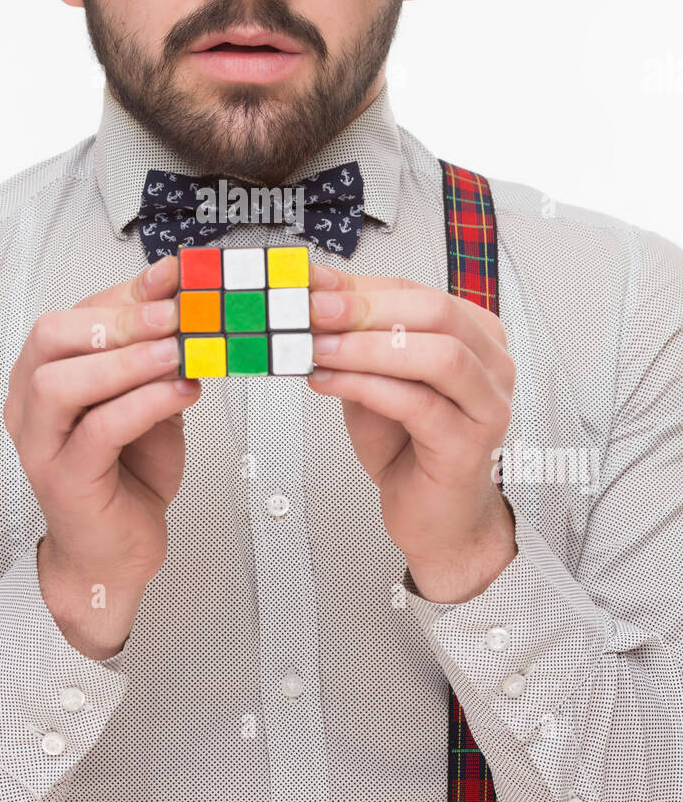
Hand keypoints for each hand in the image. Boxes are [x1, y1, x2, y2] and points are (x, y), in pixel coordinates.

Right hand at [3, 255, 199, 655]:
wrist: (116, 548)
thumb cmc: (128, 471)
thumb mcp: (150, 397)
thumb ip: (159, 356)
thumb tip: (188, 303)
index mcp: (46, 371)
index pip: (77, 313)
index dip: (128, 292)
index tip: (177, 276)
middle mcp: (29, 401)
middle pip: (50, 336)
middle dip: (118, 319)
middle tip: (174, 314)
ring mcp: (39, 442)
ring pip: (60, 381)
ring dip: (126, 361)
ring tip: (178, 353)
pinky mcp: (63, 479)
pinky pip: (96, 430)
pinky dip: (143, 404)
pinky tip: (182, 393)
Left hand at [306, 265, 516, 602]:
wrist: (434, 518)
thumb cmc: (409, 448)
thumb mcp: (371, 378)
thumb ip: (351, 340)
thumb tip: (310, 298)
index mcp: (474, 334)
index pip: (415, 290)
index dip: (358, 285)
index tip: (309, 283)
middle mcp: (492, 364)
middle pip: (436, 311)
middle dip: (365, 307)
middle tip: (314, 310)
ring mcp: (488, 405)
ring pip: (438, 354)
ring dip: (368, 347)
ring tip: (319, 348)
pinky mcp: (470, 444)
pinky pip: (419, 403)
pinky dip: (367, 387)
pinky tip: (330, 383)